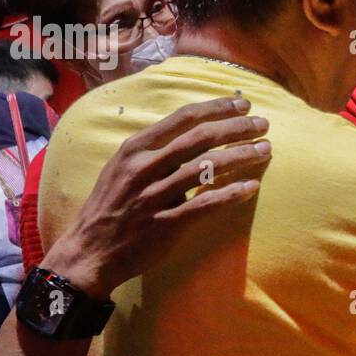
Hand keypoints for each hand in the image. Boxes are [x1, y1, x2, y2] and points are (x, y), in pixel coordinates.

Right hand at [43, 96, 271, 298]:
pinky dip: (231, 194)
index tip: (243, 103)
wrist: (89, 252)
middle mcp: (144, 167)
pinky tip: (251, 187)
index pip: (183, 118)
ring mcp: (154, 196)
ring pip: (206, 168)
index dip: (217, 108)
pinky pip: (205, 204)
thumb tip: (195, 134)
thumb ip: (155, 151)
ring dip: (241, 156)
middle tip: (263, 124)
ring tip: (266, 150)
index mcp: (135, 149)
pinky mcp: (165, 223)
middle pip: (200, 138)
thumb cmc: (112, 206)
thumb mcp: (123, 169)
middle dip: (236, 127)